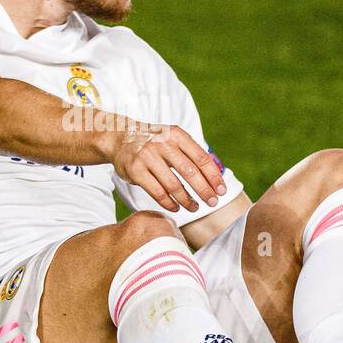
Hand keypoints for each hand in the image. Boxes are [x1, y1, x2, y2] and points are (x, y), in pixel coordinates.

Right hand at [110, 122, 226, 214]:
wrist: (121, 139)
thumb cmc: (154, 142)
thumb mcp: (173, 139)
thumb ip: (192, 153)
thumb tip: (216, 176)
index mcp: (177, 135)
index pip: (201, 158)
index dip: (213, 176)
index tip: (221, 190)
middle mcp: (163, 144)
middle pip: (189, 172)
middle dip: (204, 190)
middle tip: (212, 202)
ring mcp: (147, 157)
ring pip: (173, 185)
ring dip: (187, 200)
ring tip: (195, 207)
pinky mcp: (135, 171)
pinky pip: (157, 192)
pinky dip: (169, 203)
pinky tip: (177, 207)